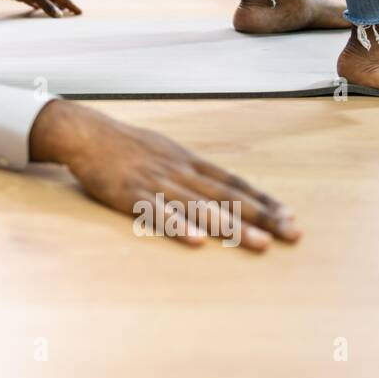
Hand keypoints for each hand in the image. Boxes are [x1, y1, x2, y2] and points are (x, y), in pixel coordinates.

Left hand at [2, 0, 81, 17]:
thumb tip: (60, 16)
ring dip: (54, 7)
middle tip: (72, 13)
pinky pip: (36, 3)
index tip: (79, 12)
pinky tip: (38, 10)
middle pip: (57, 0)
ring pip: (48, 1)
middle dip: (66, 6)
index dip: (72, 6)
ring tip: (59, 13)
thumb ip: (47, 6)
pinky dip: (40, 7)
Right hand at [29, 100, 298, 250]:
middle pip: (227, 196)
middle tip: (291, 234)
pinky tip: (197, 241)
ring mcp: (156, 183)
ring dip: (231, 225)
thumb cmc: (127, 145)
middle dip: (261, 216)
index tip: (290, 218)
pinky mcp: (130, 195)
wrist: (86, 133)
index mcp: (189, 161)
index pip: (235, 182)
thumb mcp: (167, 151)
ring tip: (258, 244)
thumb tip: (223, 186)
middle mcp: (179, 171)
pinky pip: (157, 213)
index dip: (264, 200)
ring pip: (199, 206)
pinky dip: (178, 225)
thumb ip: (193, 171)